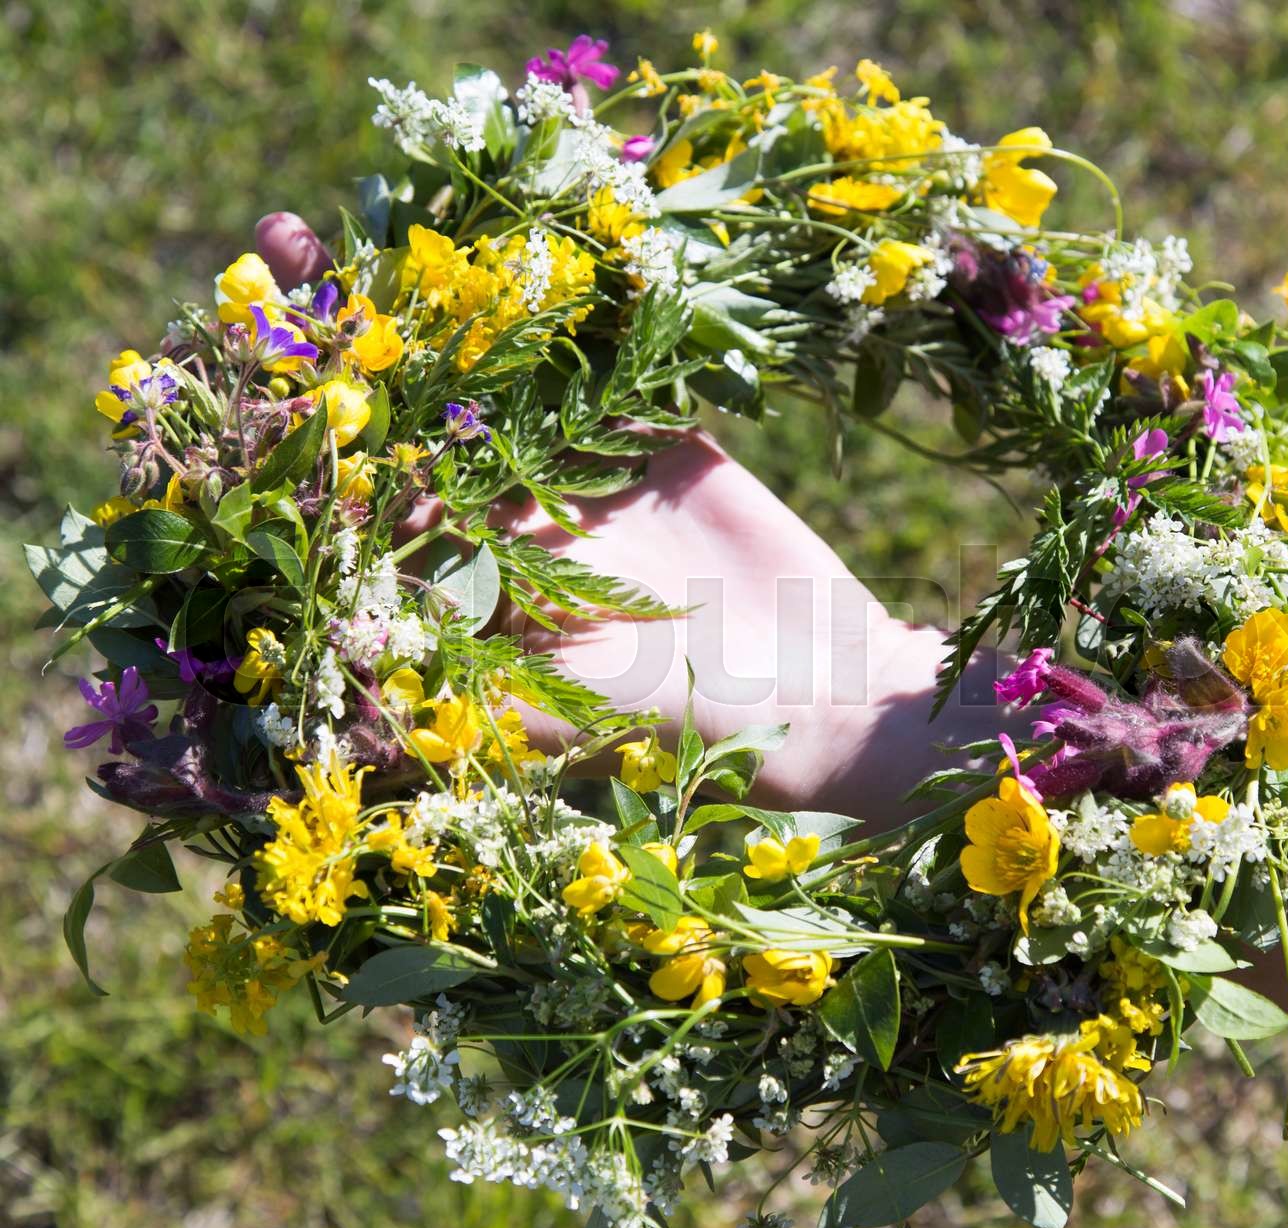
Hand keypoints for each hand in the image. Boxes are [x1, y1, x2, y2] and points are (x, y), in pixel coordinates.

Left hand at [258, 215, 1012, 828]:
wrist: (816, 694)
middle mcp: (500, 518)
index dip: (289, 425)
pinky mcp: (650, 432)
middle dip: (339, 330)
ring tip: (369, 208)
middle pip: (402, 410)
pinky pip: (602, 355)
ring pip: (490, 367)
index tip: (238, 351)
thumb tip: (303, 658)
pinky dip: (568, 296)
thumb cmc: (673, 727)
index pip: (351, 493)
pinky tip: (517, 225)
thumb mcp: (538, 714)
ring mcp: (574, 466)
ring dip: (431, 293)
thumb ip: (435, 685)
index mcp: (454, 581)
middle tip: (278, 241)